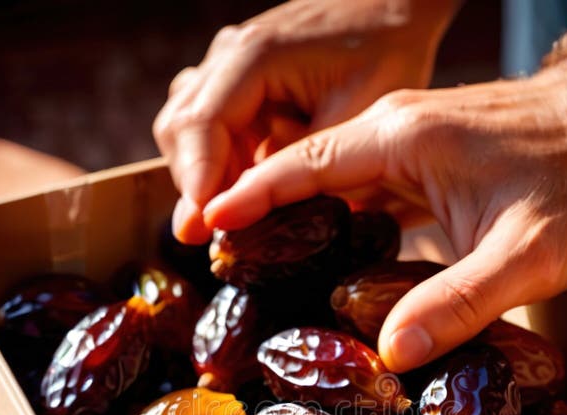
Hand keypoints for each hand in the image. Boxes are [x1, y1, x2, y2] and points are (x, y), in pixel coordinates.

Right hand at [154, 0, 459, 242]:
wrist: (388, 7)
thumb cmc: (383, 52)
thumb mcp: (357, 115)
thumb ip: (308, 163)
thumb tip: (269, 214)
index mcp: (254, 58)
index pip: (200, 125)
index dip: (197, 182)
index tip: (202, 228)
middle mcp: (228, 57)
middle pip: (179, 131)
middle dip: (194, 186)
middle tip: (215, 238)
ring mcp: (226, 66)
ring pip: (185, 130)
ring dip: (204, 176)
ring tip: (236, 214)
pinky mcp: (235, 81)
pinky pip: (207, 126)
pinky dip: (218, 162)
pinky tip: (247, 185)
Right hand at [203, 68, 566, 371]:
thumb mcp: (529, 254)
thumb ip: (460, 301)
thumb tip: (392, 354)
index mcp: (401, 140)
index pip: (301, 166)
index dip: (248, 198)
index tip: (202, 226)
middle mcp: (393, 133)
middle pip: (301, 170)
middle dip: (255, 211)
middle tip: (217, 263)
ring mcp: (406, 144)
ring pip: (327, 180)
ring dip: (290, 217)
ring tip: (253, 266)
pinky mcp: (421, 162)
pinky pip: (358, 189)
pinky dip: (330, 219)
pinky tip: (322, 260)